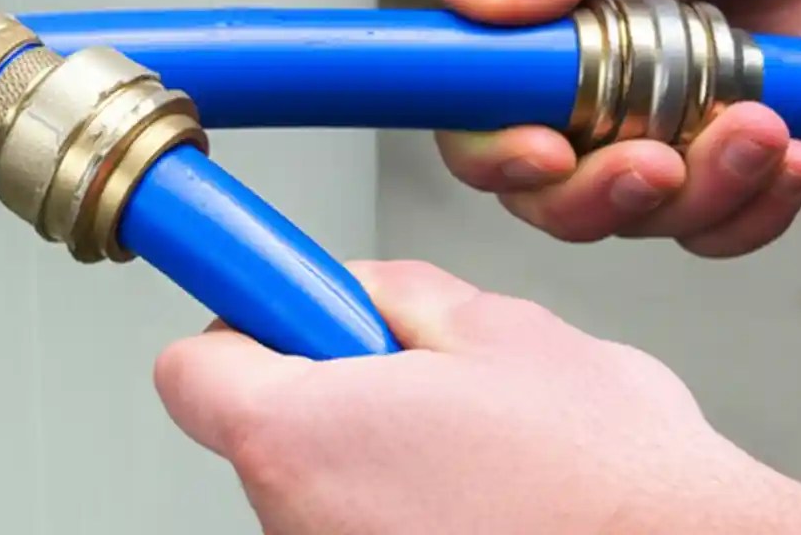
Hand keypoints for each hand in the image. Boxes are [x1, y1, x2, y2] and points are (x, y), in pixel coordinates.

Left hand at [155, 261, 800, 533]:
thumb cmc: (605, 476)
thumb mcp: (500, 330)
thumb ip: (399, 294)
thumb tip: (361, 290)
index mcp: (299, 438)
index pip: (195, 367)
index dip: (249, 320)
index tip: (285, 303)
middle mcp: (291, 523)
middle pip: (265, 426)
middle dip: (329, 386)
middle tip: (417, 376)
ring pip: (322, 482)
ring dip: (376, 452)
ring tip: (473, 448)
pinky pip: (362, 527)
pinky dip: (405, 507)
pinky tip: (486, 500)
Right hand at [435, 0, 800, 256]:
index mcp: (548, 31)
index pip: (478, 120)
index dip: (497, 153)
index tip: (548, 150)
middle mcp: (591, 93)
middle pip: (550, 196)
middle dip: (602, 196)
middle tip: (660, 161)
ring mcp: (661, 132)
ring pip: (643, 219)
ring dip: (704, 192)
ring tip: (763, 122)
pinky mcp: (727, 160)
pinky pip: (720, 228)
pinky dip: (758, 208)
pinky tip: (791, 150)